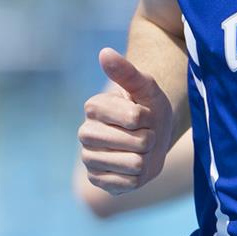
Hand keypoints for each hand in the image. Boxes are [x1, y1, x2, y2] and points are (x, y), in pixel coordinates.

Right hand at [77, 47, 173, 194]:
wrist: (151, 133)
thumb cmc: (148, 106)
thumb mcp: (145, 86)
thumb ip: (126, 71)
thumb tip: (104, 52)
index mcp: (93, 107)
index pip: (135, 117)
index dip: (148, 117)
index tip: (143, 114)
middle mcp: (85, 133)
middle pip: (137, 143)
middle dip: (149, 138)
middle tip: (143, 133)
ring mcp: (89, 159)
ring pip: (134, 164)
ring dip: (145, 157)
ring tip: (138, 149)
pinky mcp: (97, 181)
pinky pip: (129, 183)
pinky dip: (138, 176)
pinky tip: (132, 167)